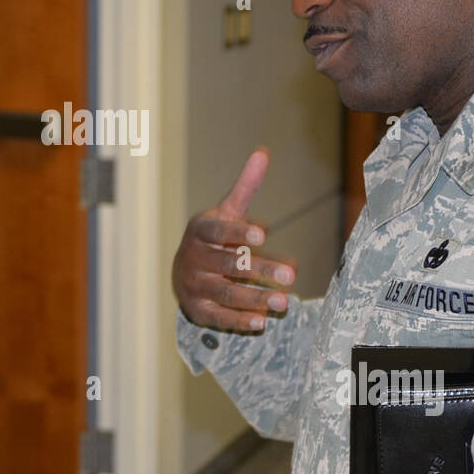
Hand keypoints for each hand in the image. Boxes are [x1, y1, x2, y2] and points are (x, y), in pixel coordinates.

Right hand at [171, 148, 296, 331]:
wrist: (183, 273)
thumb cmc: (213, 238)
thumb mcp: (226, 213)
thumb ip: (245, 187)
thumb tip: (263, 152)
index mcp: (200, 231)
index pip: (217, 231)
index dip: (238, 232)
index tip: (263, 233)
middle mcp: (194, 259)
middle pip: (229, 264)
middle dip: (260, 269)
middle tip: (291, 275)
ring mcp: (195, 286)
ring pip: (227, 293)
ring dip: (255, 298)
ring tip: (285, 302)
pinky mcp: (199, 310)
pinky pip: (220, 317)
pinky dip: (240, 320)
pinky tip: (263, 321)